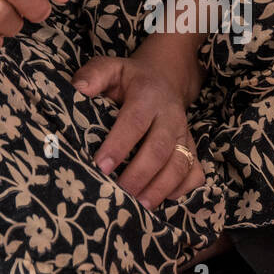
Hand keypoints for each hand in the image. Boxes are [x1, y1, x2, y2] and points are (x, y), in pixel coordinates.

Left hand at [71, 0, 213, 207]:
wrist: (163, 78)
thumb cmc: (129, 79)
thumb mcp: (110, 68)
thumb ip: (94, 75)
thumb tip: (78, 88)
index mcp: (147, 95)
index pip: (135, 121)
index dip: (119, 145)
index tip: (100, 166)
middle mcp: (170, 116)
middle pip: (160, 148)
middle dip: (140, 173)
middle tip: (120, 192)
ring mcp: (184, 133)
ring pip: (180, 163)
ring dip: (162, 187)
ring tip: (141, 206)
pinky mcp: (191, 147)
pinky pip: (195, 172)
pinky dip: (183, 189)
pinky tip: (164, 201)